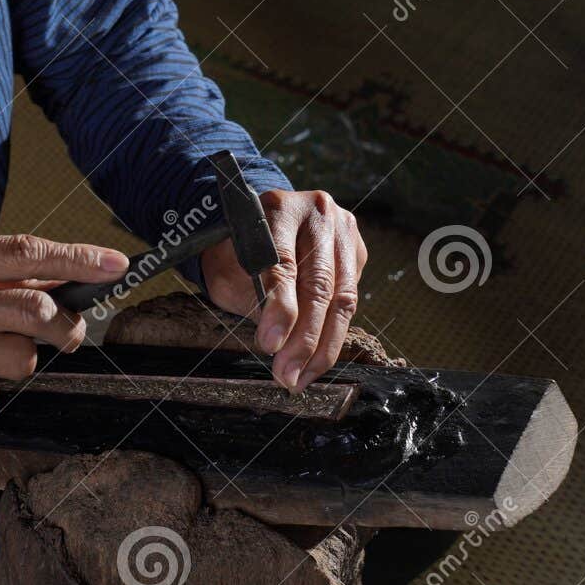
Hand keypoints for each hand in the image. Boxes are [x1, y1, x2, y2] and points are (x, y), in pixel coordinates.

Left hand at [200, 189, 366, 390]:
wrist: (256, 226)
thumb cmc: (237, 251)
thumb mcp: (228, 270)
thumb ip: (251, 298)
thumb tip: (278, 341)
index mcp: (278, 208)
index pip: (284, 264)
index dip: (279, 309)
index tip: (270, 345)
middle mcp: (317, 212)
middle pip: (318, 284)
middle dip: (303, 339)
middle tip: (287, 374)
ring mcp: (343, 229)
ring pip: (342, 297)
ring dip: (323, 346)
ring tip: (303, 376)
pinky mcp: (356, 250)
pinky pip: (350, 298)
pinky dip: (334, 333)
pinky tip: (317, 357)